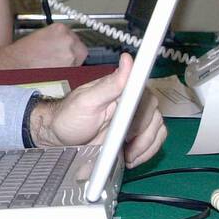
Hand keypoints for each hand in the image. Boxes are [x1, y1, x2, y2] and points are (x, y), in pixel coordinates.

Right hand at [7, 23, 87, 67]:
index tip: (64, 49)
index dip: (69, 45)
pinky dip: (66, 73)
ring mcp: (70, 55)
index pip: (73, 36)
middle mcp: (68, 40)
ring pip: (78, 61)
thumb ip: (56, 38)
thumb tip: (62, 43)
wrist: (15, 65)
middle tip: (61, 59)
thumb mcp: (41, 36)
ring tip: (54, 66)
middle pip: (79, 48)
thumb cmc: (22, 53)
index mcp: (60, 29)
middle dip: (73, 54)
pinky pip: (72, 72)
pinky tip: (54, 72)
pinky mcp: (68, 69)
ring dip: (70, 64)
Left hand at [30, 53, 165, 166]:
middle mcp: (133, 101)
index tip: (131, 131)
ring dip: (146, 146)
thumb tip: (127, 59)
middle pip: (154, 117)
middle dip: (142, 136)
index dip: (144, 114)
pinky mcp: (137, 135)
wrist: (61, 137)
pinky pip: (155, 140)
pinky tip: (132, 158)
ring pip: (158, 130)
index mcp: (123, 89)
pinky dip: (148, 151)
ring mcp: (136, 118)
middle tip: (123, 145)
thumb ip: (110, 84)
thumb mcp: (86, 101)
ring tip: (127, 156)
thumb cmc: (70, 116)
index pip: (146, 97)